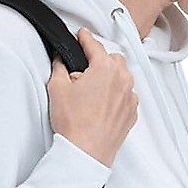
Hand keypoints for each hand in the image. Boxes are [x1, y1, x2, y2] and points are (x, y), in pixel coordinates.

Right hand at [47, 27, 138, 167]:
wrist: (85, 153)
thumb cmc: (75, 124)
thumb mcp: (56, 88)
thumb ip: (59, 67)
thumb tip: (61, 61)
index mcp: (105, 68)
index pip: (94, 45)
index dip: (84, 38)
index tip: (81, 35)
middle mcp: (122, 80)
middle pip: (112, 59)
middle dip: (98, 61)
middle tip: (82, 71)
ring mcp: (129, 98)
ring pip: (121, 78)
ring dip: (109, 79)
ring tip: (91, 92)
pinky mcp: (131, 114)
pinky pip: (125, 96)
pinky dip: (116, 96)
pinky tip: (100, 106)